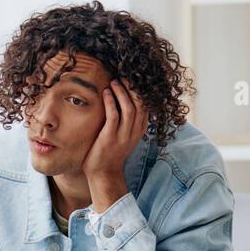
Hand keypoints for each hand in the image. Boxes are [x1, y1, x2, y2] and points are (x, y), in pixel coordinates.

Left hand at [83, 80, 147, 212]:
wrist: (103, 174)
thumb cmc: (110, 153)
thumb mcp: (124, 136)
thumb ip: (127, 122)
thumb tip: (123, 101)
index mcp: (139, 131)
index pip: (146, 106)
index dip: (140, 91)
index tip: (132, 80)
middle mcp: (134, 133)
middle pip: (140, 104)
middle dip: (133, 88)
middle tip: (123, 77)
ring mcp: (123, 136)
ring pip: (129, 108)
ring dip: (122, 92)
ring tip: (114, 82)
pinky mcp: (110, 138)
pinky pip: (113, 116)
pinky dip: (111, 102)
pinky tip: (106, 93)